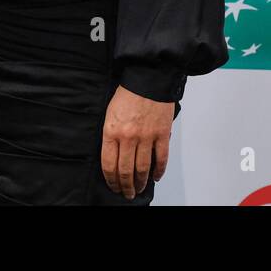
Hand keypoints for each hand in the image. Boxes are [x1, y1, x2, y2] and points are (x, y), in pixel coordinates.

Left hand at [100, 84, 173, 198]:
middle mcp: (128, 137)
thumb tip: (114, 156)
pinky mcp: (162, 134)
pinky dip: (159, 171)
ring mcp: (146, 136)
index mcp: (112, 131)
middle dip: (125, 186)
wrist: (148, 77)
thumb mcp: (110, 113)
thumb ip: (111, 135)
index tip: (113, 186)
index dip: (111, 179)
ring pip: (143, 168)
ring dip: (140, 182)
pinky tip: (155, 177)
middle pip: (126, 170)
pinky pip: (161, 158)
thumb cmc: (128, 93)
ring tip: (138, 189)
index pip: (109, 164)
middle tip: (126, 193)